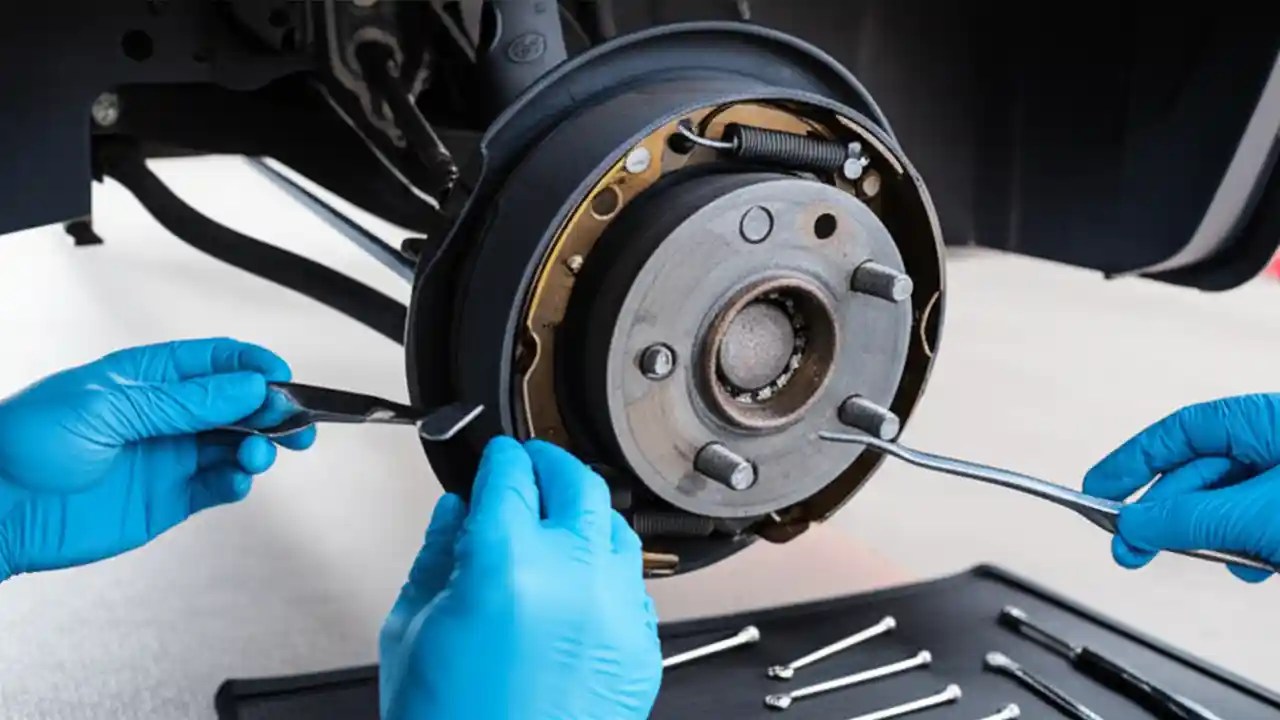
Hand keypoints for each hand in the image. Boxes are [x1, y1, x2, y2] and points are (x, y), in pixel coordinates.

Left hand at [0, 338, 315, 580]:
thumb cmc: (23, 443)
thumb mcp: (108, 408)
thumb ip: (183, 402)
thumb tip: (245, 387)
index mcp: (147, 378)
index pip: (216, 361)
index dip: (253, 366)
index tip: (281, 377)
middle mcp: (164, 416)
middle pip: (237, 404)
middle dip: (270, 409)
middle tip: (290, 421)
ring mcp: (168, 457)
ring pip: (235, 447)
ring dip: (258, 448)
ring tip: (257, 456)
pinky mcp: (168, 499)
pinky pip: (218, 488)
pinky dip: (237, 484)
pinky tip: (237, 480)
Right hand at [379, 437, 661, 719]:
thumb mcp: (412, 631)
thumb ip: (438, 555)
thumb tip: (457, 511)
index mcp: (506, 562)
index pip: (511, 473)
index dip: (498, 459)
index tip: (494, 459)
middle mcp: (573, 576)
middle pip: (577, 483)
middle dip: (549, 466)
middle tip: (529, 471)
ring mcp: (616, 612)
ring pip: (616, 528)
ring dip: (584, 516)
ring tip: (555, 528)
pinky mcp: (641, 648)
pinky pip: (633, 586)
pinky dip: (606, 573)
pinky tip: (578, 586)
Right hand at [1084, 394, 1279, 581]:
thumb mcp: (1255, 514)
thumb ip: (1189, 519)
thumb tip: (1135, 524)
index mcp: (1263, 421)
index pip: (1178, 433)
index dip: (1132, 461)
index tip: (1097, 490)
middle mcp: (1276, 445)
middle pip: (1198, 476)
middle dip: (1165, 516)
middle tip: (1130, 547)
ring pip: (1227, 508)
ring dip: (1213, 537)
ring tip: (1211, 556)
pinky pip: (1259, 529)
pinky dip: (1249, 549)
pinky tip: (1257, 563)